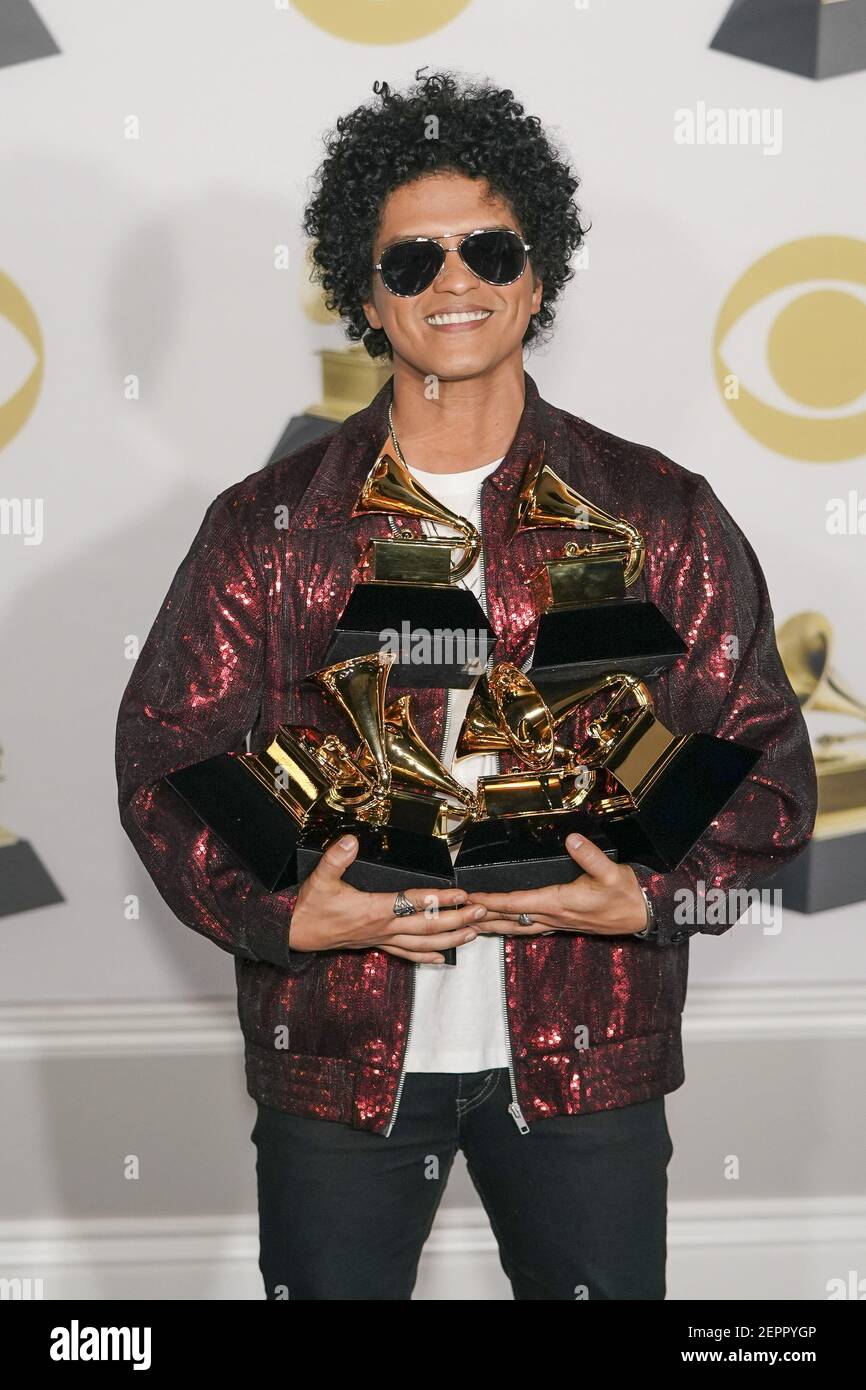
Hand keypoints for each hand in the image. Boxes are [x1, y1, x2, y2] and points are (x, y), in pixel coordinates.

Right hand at [289, 834, 486, 962]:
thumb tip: (350, 840)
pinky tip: (443, 958)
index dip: (437, 898)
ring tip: (473, 933)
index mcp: (373, 910)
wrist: (294, 934)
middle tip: (480, 912)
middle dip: (456, 919)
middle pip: (426, 926)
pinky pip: (407, 954)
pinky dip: (427, 956)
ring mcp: (381, 939)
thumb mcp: (319, 879)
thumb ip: (336, 859)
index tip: (460, 893)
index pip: (412, 903)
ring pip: (422, 944)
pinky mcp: (376, 944)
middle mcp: (382, 927)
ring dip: (449, 939)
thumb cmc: (309, 907)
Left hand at [465, 832, 647, 937]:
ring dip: (494, 925)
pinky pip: (529, 927)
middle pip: (510, 919)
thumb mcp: (612, 872)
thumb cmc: (627, 895)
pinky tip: (506, 925)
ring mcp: (558, 922)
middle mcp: (554, 916)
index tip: (470, 898)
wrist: (643, 914)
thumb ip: (590, 856)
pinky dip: (512, 926)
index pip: (516, 903)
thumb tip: (572, 839)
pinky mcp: (563, 923)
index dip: (491, 901)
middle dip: (483, 917)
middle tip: (457, 916)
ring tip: (471, 925)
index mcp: (559, 903)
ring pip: (517, 927)